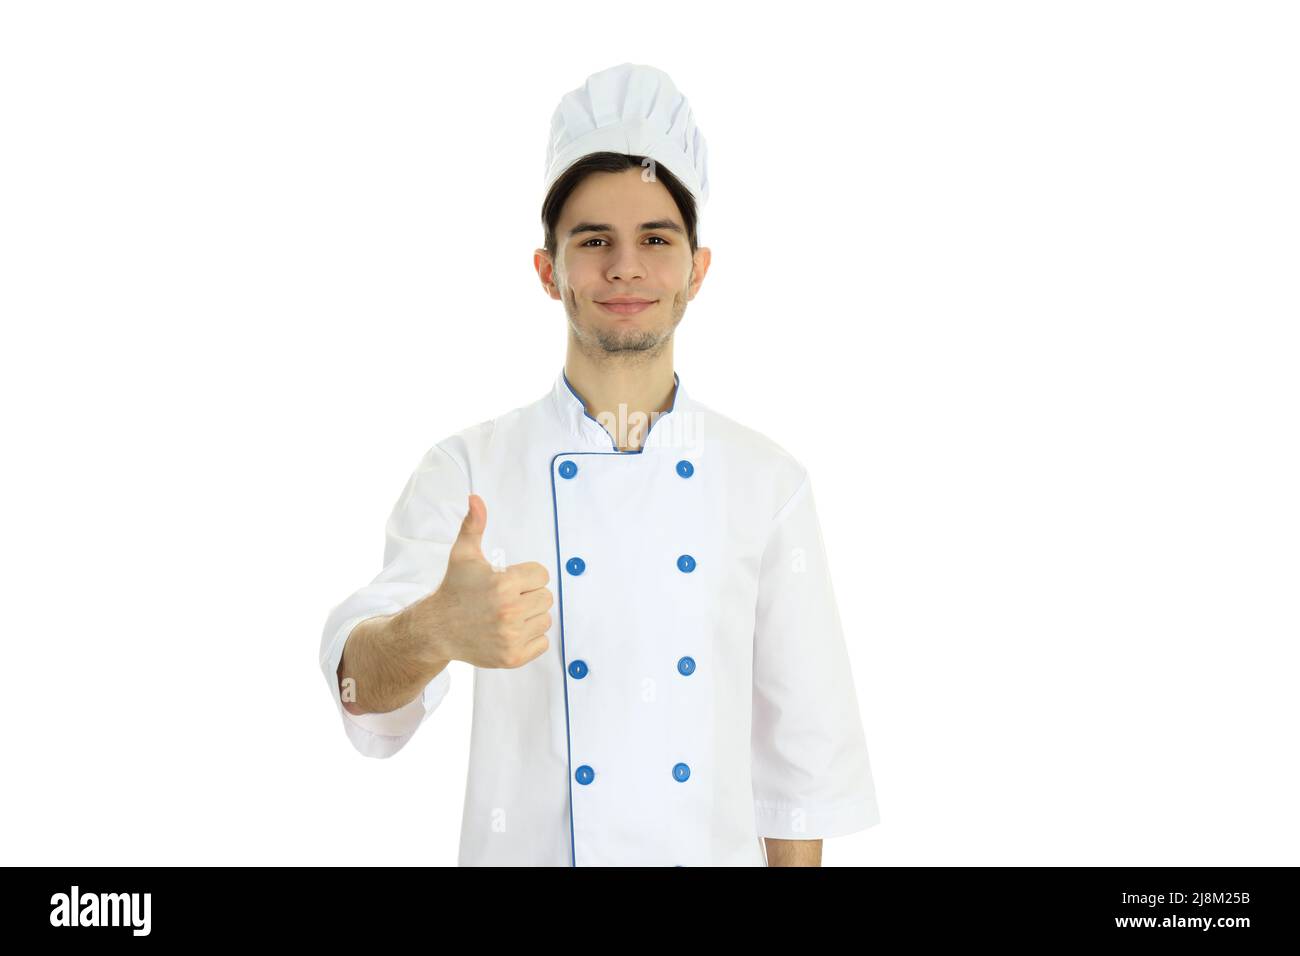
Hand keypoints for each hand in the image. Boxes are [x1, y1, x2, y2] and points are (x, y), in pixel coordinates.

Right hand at [402, 493, 552, 669]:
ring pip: (545, 620)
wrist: (437, 629)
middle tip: (507, 599)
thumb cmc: (455, 589)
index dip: (527, 575)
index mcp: (503, 584)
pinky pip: (543, 643)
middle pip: (546, 597)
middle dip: (529, 595)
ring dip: (531, 617)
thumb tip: (475, 497)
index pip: (542, 575)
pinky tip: (510, 632)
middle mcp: (509, 612)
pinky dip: (531, 638)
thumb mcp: (463, 555)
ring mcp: (511, 637)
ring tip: (507, 615)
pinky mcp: (512, 657)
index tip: (508, 581)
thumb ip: (474, 525)